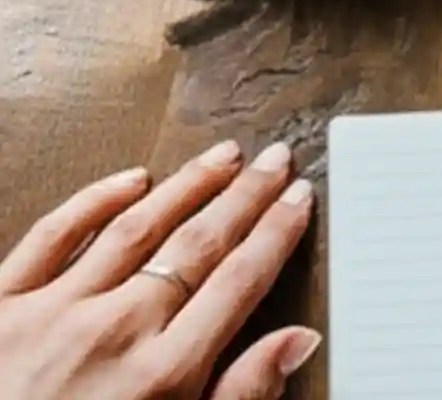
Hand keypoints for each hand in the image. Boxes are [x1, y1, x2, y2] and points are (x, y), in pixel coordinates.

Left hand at [0, 141, 318, 399]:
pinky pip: (53, 235)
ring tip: (220, 157)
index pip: (240, 281)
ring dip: (186, 186)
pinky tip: (129, 179)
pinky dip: (94, 200)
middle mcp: (115, 331)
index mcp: (164, 374)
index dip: (276, 233)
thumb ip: (240, 394)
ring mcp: (53, 312)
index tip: (298, 199)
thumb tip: (296, 342)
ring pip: (136, 228)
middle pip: (198, 244)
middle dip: (245, 196)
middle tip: (274, 160)